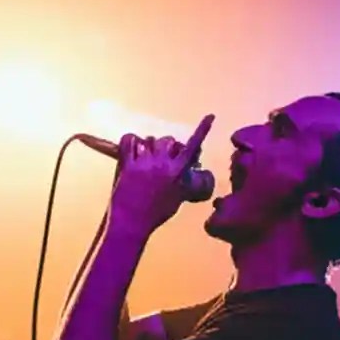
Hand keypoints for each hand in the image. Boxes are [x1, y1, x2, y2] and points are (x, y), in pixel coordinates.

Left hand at [108, 115, 212, 234]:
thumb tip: (189, 177)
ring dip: (148, 145)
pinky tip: (131, 152)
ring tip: (145, 159)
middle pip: (168, 140)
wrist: (132, 224)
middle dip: (165, 145)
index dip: (202, 130)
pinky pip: (129, 141)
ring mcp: (145, 163)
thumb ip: (183, 184)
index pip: (192, 147)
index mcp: (177, 173)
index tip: (210, 116)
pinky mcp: (128, 165)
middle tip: (160, 157)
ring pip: (150, 139)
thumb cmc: (154, 215)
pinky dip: (130, 142)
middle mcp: (163, 164)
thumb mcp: (176, 200)